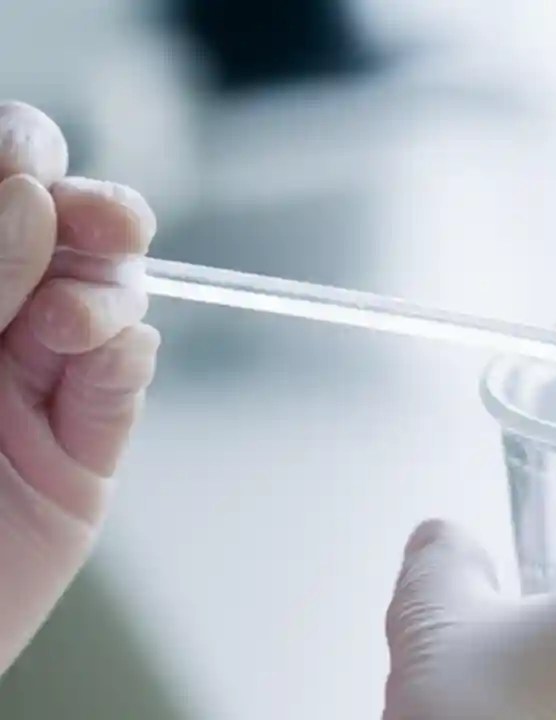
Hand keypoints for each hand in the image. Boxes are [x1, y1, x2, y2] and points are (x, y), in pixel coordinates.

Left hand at [0, 102, 158, 669]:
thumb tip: (31, 198)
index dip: (19, 153)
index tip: (26, 161)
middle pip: (68, 232)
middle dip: (94, 214)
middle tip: (105, 219)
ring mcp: (33, 384)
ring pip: (111, 298)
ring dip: (107, 295)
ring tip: (72, 328)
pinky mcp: (81, 449)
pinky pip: (127, 383)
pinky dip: (129, 361)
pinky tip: (108, 362)